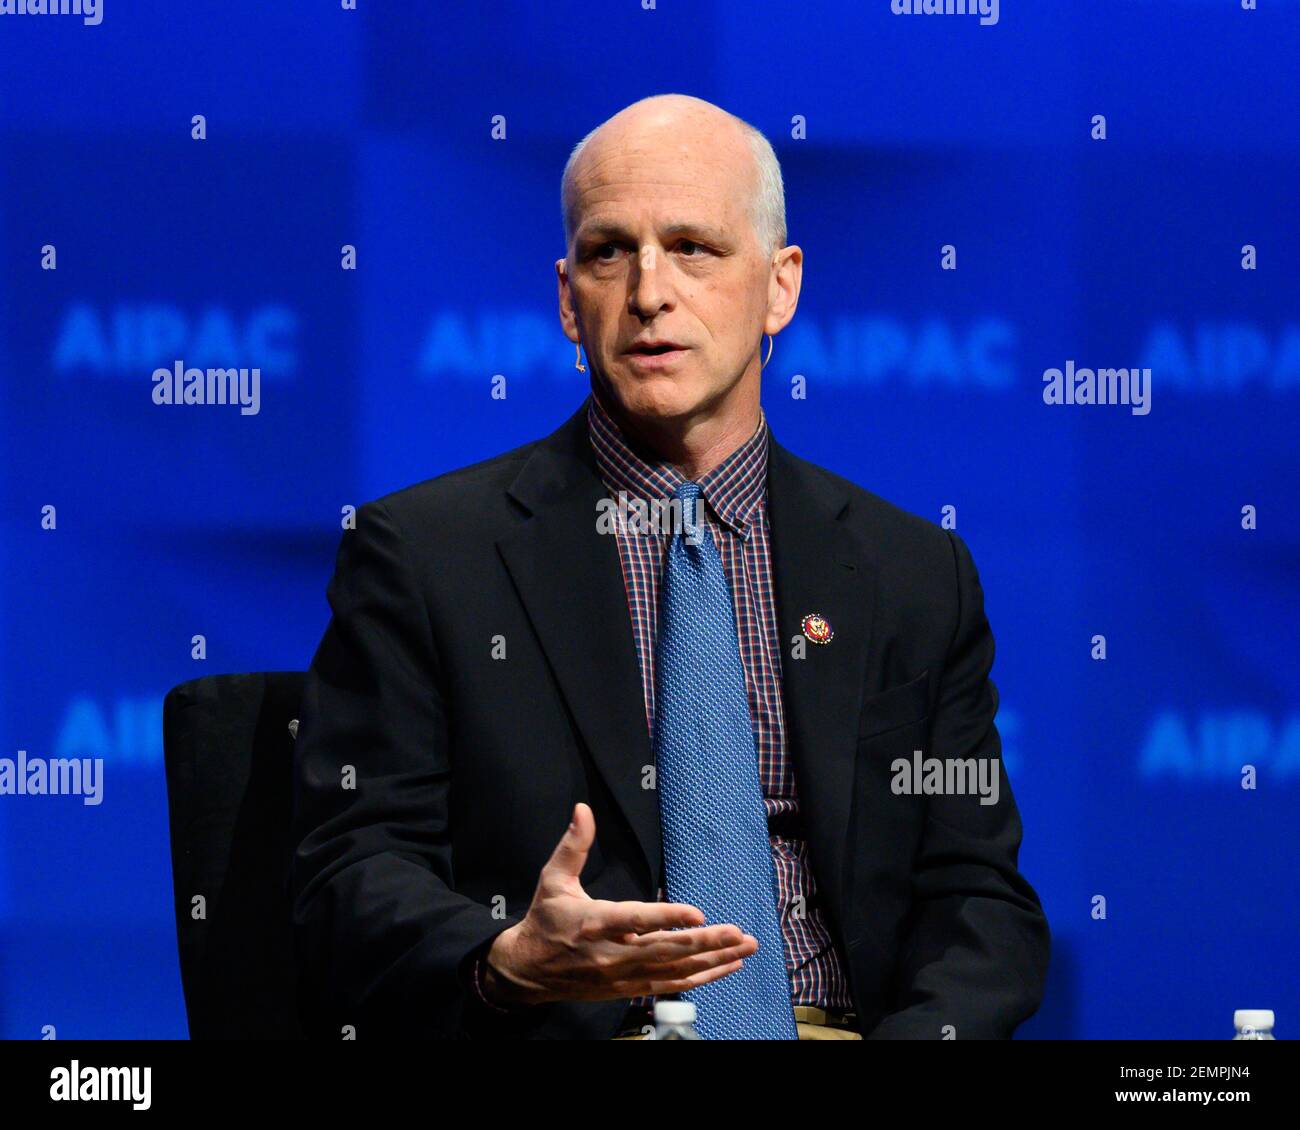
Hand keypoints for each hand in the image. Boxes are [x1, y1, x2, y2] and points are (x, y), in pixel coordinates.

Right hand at [482, 802, 757, 1004]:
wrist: (527, 971)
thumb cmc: (545, 919)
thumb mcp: (552, 879)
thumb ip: (573, 845)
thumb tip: (582, 809)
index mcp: (595, 922)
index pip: (636, 921)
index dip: (667, 918)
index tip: (697, 913)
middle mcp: (613, 954)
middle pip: (666, 951)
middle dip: (705, 943)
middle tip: (738, 933)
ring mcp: (623, 975)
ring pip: (675, 971)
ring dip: (712, 960)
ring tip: (744, 948)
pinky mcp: (629, 988)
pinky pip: (671, 985)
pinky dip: (701, 977)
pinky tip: (726, 967)